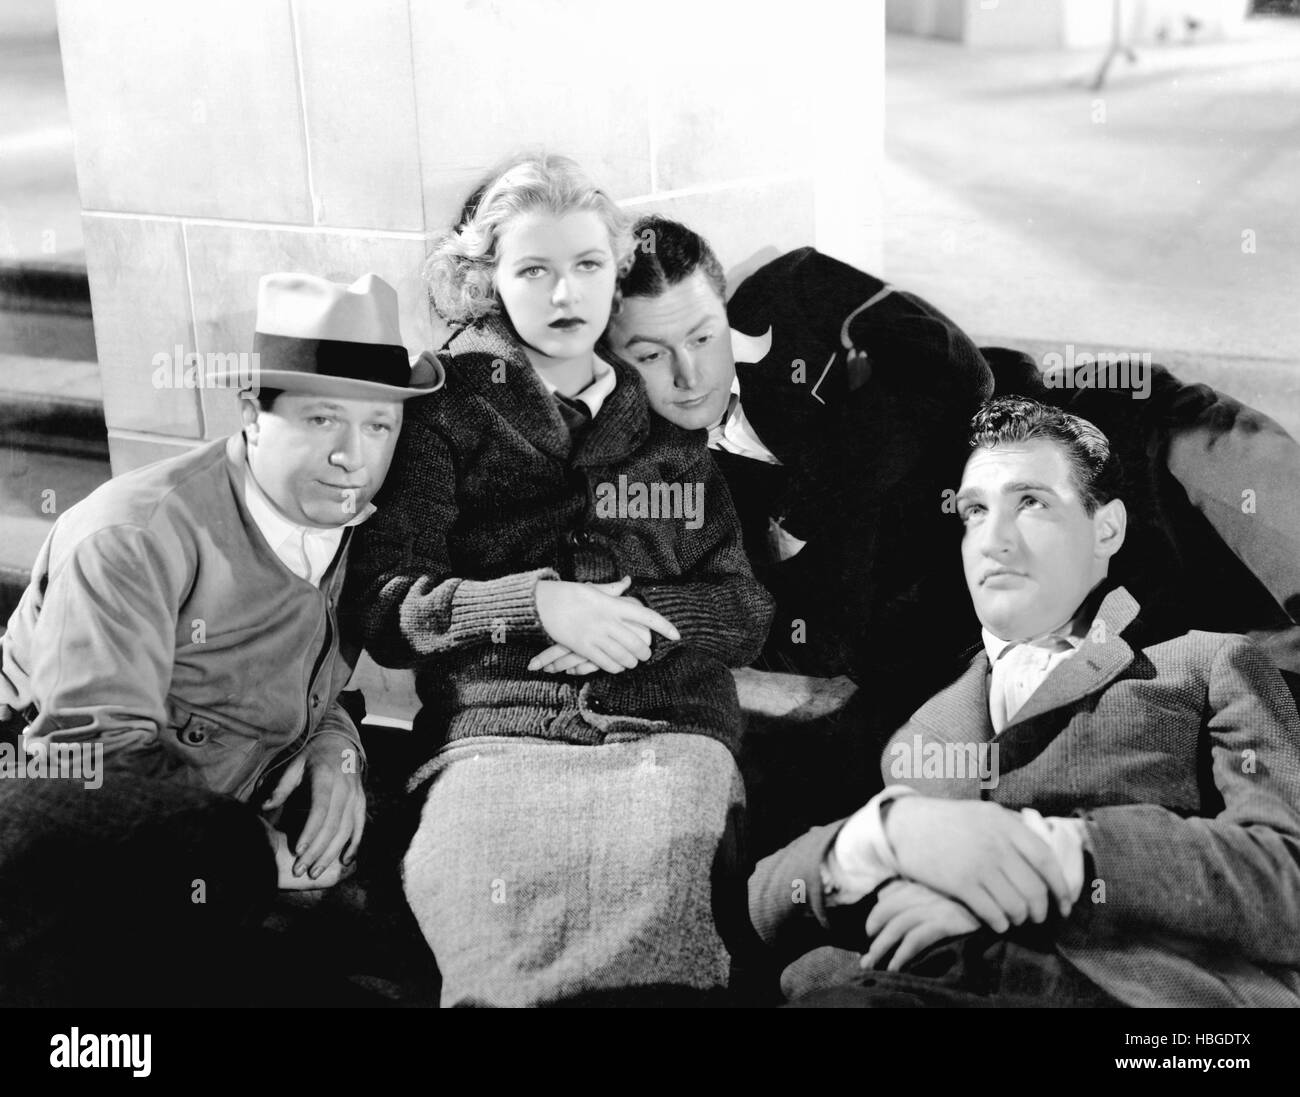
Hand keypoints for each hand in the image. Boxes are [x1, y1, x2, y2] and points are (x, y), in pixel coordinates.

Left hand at [261, 733, 365, 883]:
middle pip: (333, 825)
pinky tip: (344, 861)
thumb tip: (264, 807)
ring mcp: (356, 796)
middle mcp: (345, 789)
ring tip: (315, 872)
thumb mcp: (295, 765)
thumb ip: (281, 787)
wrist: (341, 743)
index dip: (310, 832)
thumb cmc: (313, 756)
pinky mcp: (361, 802)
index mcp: (326, 778)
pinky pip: (360, 827)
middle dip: (318, 851)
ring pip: (347, 830)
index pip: (320, 810)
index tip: (298, 852)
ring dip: (332, 854)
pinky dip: (354, 845)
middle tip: (301, 871)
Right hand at [530, 577, 679, 673]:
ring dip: (632, 662)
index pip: (647, 616)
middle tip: (647, 654)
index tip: (677, 635)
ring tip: (634, 662)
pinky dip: (616, 667)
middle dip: (645, 651)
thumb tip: (627, 581)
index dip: (664, 626)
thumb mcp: (594, 589)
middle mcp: (608, 621)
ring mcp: (596, 635)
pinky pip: (606, 663)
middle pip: (637, 642)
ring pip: (624, 656)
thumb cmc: (569, 594)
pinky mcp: (584, 648)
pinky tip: (618, 666)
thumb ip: (613, 589)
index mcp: (613, 605)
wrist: (544, 603)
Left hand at [861, 879, 979, 971]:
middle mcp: (925, 889)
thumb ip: (917, 889)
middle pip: (886, 910)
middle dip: (872, 934)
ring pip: (896, 927)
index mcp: (923, 879)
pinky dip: (901, 955)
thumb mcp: (944, 888)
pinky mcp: (945, 921)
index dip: (875, 915)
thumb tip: (883, 896)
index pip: (888, 894)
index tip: (871, 931)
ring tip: (872, 964)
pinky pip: (914, 939)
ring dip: (880, 948)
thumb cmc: (973, 899)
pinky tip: (895, 967)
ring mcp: (934, 905)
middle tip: (867, 954)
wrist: (1004, 902)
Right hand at [885, 798, 1073, 932]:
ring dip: (1020, 918)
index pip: (1046, 860)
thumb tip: (1043, 860)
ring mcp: (978, 864)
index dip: (1061, 887)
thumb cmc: (947, 821)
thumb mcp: (984, 814)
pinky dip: (1000, 924)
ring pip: (1016, 905)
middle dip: (1041, 910)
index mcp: (1005, 824)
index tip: (1065, 904)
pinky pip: (992, 913)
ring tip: (1014, 919)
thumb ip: (1013, 830)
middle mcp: (996, 844)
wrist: (906, 825)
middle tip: (1037, 917)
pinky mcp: (960, 883)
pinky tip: (997, 923)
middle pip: (1035, 889)